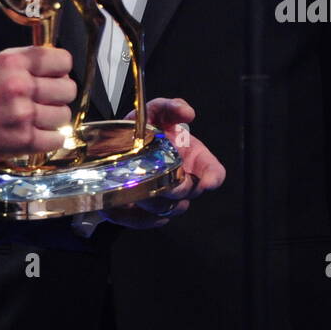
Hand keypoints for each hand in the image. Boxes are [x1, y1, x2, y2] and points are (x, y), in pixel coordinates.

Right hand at [0, 47, 76, 163]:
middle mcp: (19, 86)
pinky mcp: (24, 140)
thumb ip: (28, 60)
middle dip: (60, 94)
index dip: (62, 69)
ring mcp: (23, 114)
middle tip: (47, 99)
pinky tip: (38, 133)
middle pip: (68, 89)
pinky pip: (57, 138)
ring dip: (54, 118)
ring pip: (64, 114)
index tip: (56, 75)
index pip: (62, 60)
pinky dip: (51, 138)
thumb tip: (59, 64)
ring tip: (38, 117)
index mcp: (13, 63)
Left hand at [103, 96, 224, 228]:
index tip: (207, 181)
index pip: (214, 173)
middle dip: (176, 189)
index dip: (213, 178)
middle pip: (188, 194)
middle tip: (160, 181)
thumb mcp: (154, 112)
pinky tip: (129, 204)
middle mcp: (182, 181)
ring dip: (155, 203)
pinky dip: (137, 217)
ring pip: (167, 210)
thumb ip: (171, 107)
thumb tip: (187, 112)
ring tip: (138, 190)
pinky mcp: (141, 212)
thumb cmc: (143, 130)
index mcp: (192, 159)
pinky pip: (144, 222)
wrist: (116, 144)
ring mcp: (165, 198)